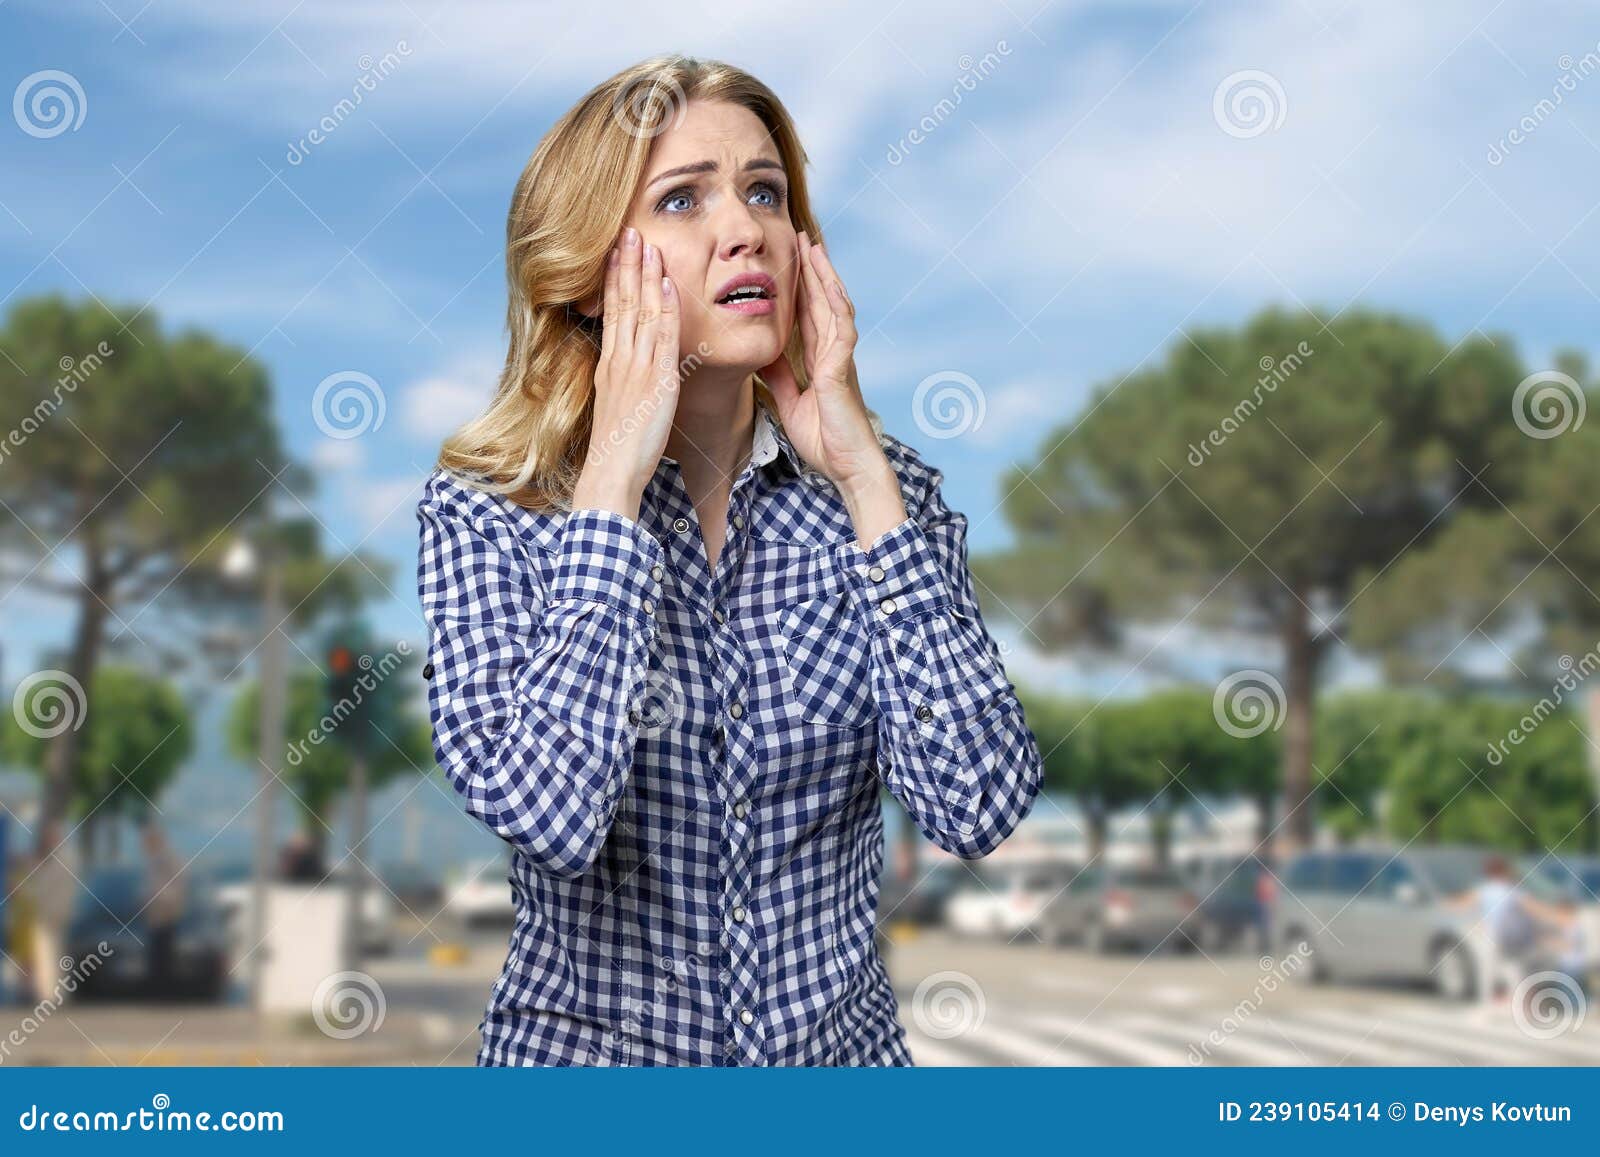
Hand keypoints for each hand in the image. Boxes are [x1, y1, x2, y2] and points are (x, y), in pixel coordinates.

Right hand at [575, 226, 680, 518]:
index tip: (618, 251)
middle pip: (622, 302)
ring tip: (645, 242)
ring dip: (644, 274)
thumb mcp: (619, 405)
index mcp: (610, 364)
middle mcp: (620, 359)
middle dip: (626, 264)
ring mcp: (636, 367)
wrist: (612, 471)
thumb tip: (636, 368)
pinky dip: (665, 308)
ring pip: (640, 311)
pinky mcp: (656, 381)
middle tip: (629, 231)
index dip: (616, 279)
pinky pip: (662, 337)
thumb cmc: (619, 447)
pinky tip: (668, 284)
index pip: (612, 311)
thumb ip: (628, 381)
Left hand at [758, 231, 891, 491]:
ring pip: (834, 307)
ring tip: (813, 247)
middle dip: (812, 270)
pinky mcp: (843, 369)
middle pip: (823, 302)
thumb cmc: (825, 441)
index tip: (788, 262)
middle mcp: (834, 353)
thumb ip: (779, 378)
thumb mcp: (789, 403)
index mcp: (821, 360)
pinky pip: (841, 329)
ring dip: (824, 276)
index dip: (800, 288)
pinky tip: (828, 284)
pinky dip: (835, 305)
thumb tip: (763, 356)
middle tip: (801, 237)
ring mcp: (841, 359)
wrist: (847, 468)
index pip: (809, 316)